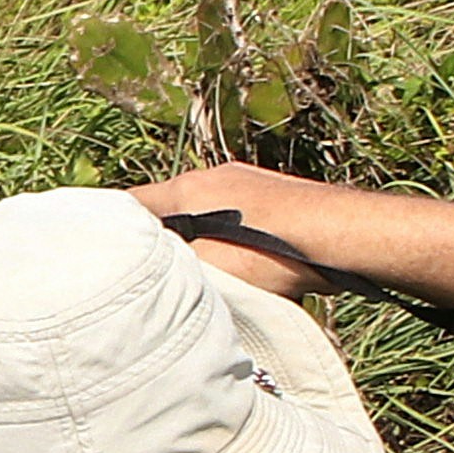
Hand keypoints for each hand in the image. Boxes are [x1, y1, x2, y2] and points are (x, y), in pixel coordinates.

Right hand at [133, 163, 345, 303]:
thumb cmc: (272, 253)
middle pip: (169, 207)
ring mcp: (247, 179)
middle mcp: (213, 175)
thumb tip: (151, 277)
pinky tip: (241, 260)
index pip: (131, 204)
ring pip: (204, 209)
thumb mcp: (208, 270)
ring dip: (197, 236)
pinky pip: (235, 212)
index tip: (111, 258)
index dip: (116, 230)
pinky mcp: (275, 192)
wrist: (342, 236)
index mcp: (187, 189)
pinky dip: (226, 233)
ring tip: (201, 271)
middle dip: (160, 237)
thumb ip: (173, 268)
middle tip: (155, 272)